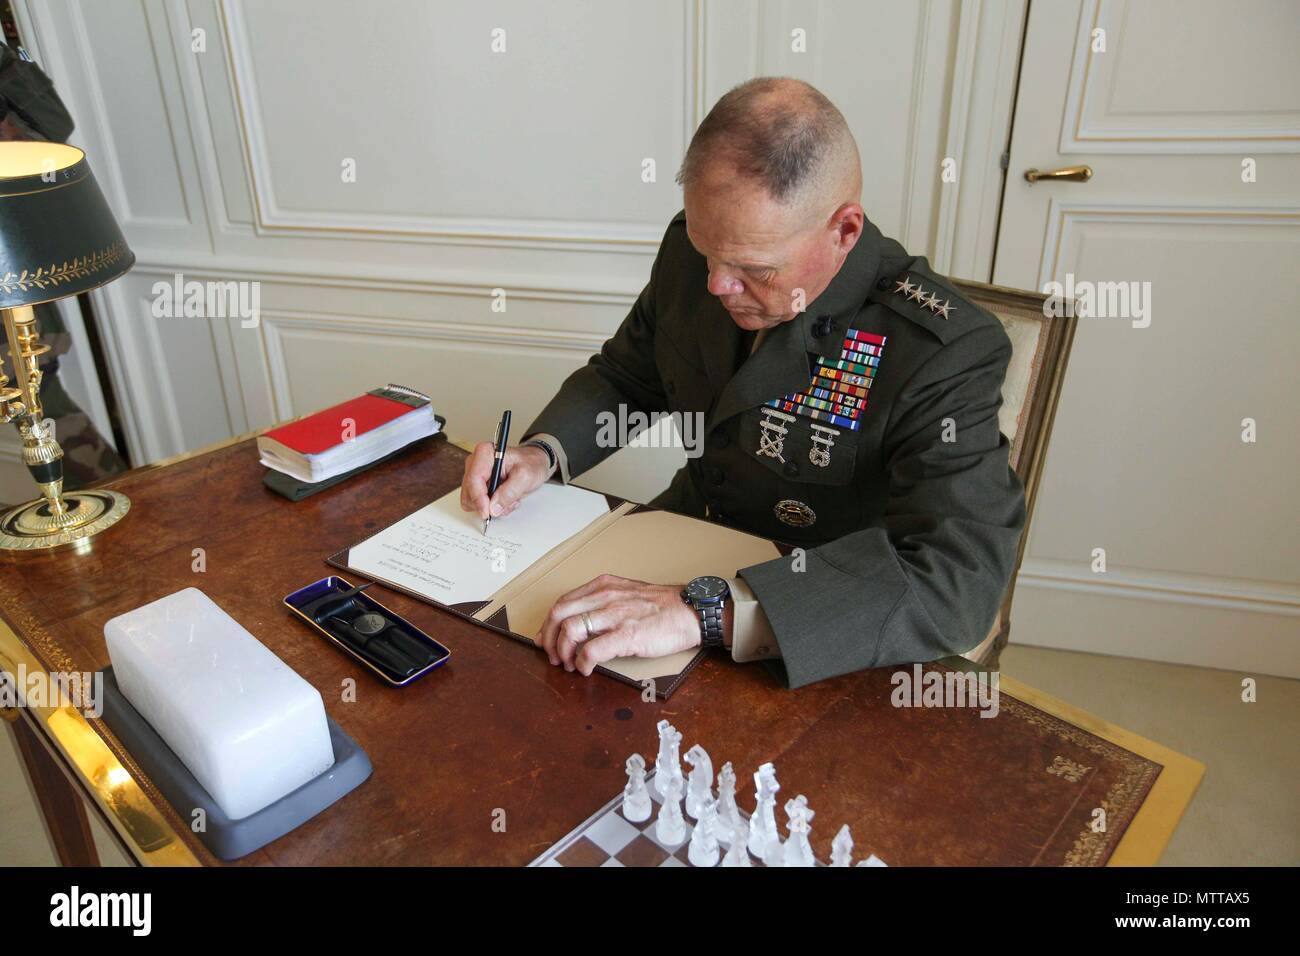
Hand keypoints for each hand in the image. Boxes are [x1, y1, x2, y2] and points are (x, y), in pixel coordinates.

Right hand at [459, 442, 551, 520]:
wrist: (533, 463)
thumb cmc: (531, 463)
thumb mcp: (526, 477)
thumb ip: (510, 492)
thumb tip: (494, 507)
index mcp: (485, 452)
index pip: (474, 479)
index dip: (479, 498)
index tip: (487, 511)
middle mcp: (476, 462)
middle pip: (469, 491)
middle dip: (487, 503)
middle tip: (506, 503)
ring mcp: (475, 473)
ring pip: (471, 500)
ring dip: (490, 506)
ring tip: (508, 499)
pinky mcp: (477, 484)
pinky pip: (476, 503)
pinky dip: (490, 506)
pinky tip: (503, 499)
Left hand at [537, 574, 701, 675]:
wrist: (692, 611)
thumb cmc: (663, 607)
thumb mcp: (626, 594)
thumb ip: (603, 604)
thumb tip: (581, 624)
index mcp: (603, 586)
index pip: (562, 602)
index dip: (549, 625)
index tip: (547, 640)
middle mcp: (605, 597)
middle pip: (559, 614)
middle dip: (550, 640)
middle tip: (554, 657)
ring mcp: (615, 615)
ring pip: (570, 630)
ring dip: (563, 653)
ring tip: (569, 665)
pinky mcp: (626, 635)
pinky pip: (591, 650)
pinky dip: (582, 663)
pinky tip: (586, 669)